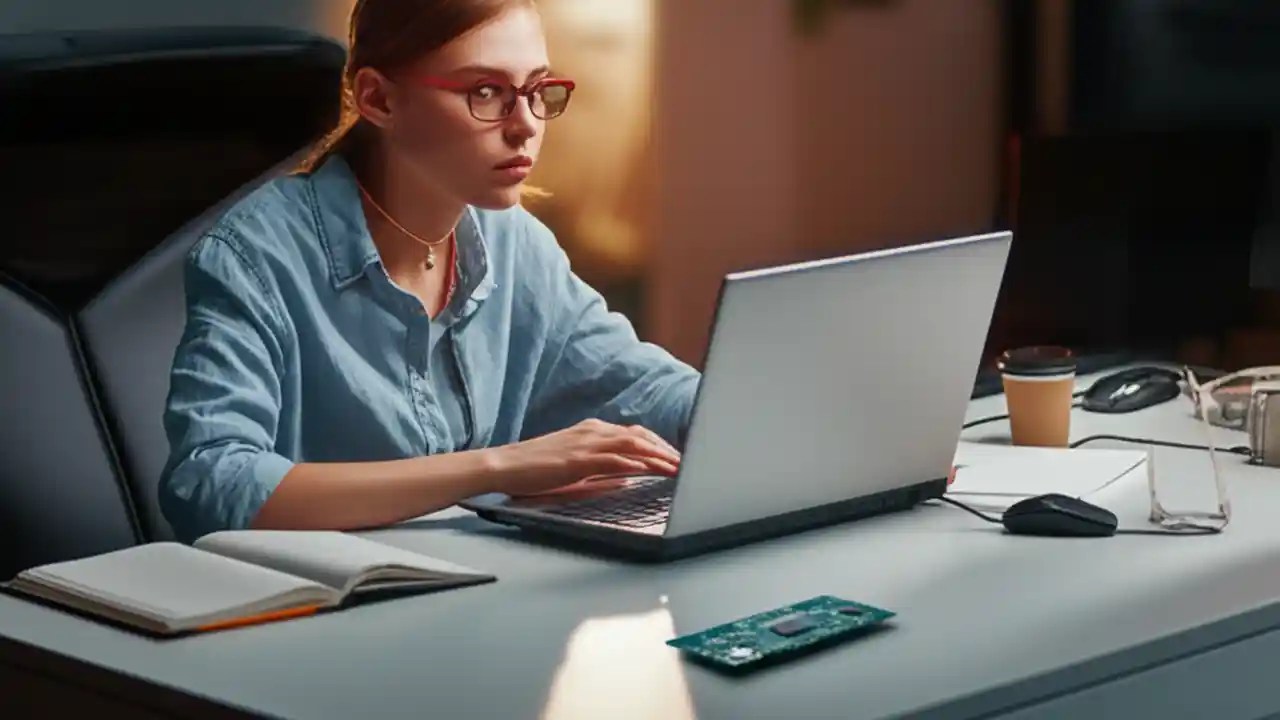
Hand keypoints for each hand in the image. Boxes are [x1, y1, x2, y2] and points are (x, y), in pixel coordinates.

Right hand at [487, 419, 680, 496]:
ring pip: (632, 445)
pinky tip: (648, 472)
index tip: (676, 457)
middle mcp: (592, 431)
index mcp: (592, 431)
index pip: (635, 434)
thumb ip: (601, 467)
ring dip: (657, 457)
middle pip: (640, 436)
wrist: (504, 464)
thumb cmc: (534, 468)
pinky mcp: (577, 459)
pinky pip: (612, 460)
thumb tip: (628, 475)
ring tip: (676, 469)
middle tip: (685, 463)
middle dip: (665, 450)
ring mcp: (585, 443)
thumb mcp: (574, 465)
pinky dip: (633, 465)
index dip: (658, 445)